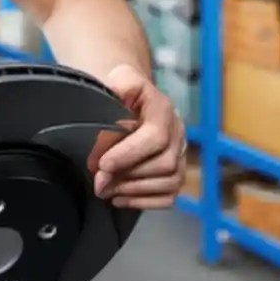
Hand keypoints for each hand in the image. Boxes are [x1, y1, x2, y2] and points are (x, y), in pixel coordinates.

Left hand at [93, 63, 186, 209]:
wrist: (132, 101)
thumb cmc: (123, 92)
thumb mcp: (121, 78)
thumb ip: (118, 84)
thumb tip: (112, 96)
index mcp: (163, 110)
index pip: (156, 136)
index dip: (129, 154)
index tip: (103, 164)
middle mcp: (178, 134)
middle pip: (165, 164)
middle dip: (128, 176)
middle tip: (98, 181)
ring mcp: (180, 155)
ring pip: (169, 182)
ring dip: (134, 190)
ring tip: (106, 190)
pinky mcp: (176, 173)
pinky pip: (169, 196)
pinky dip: (144, 202)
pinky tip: (120, 199)